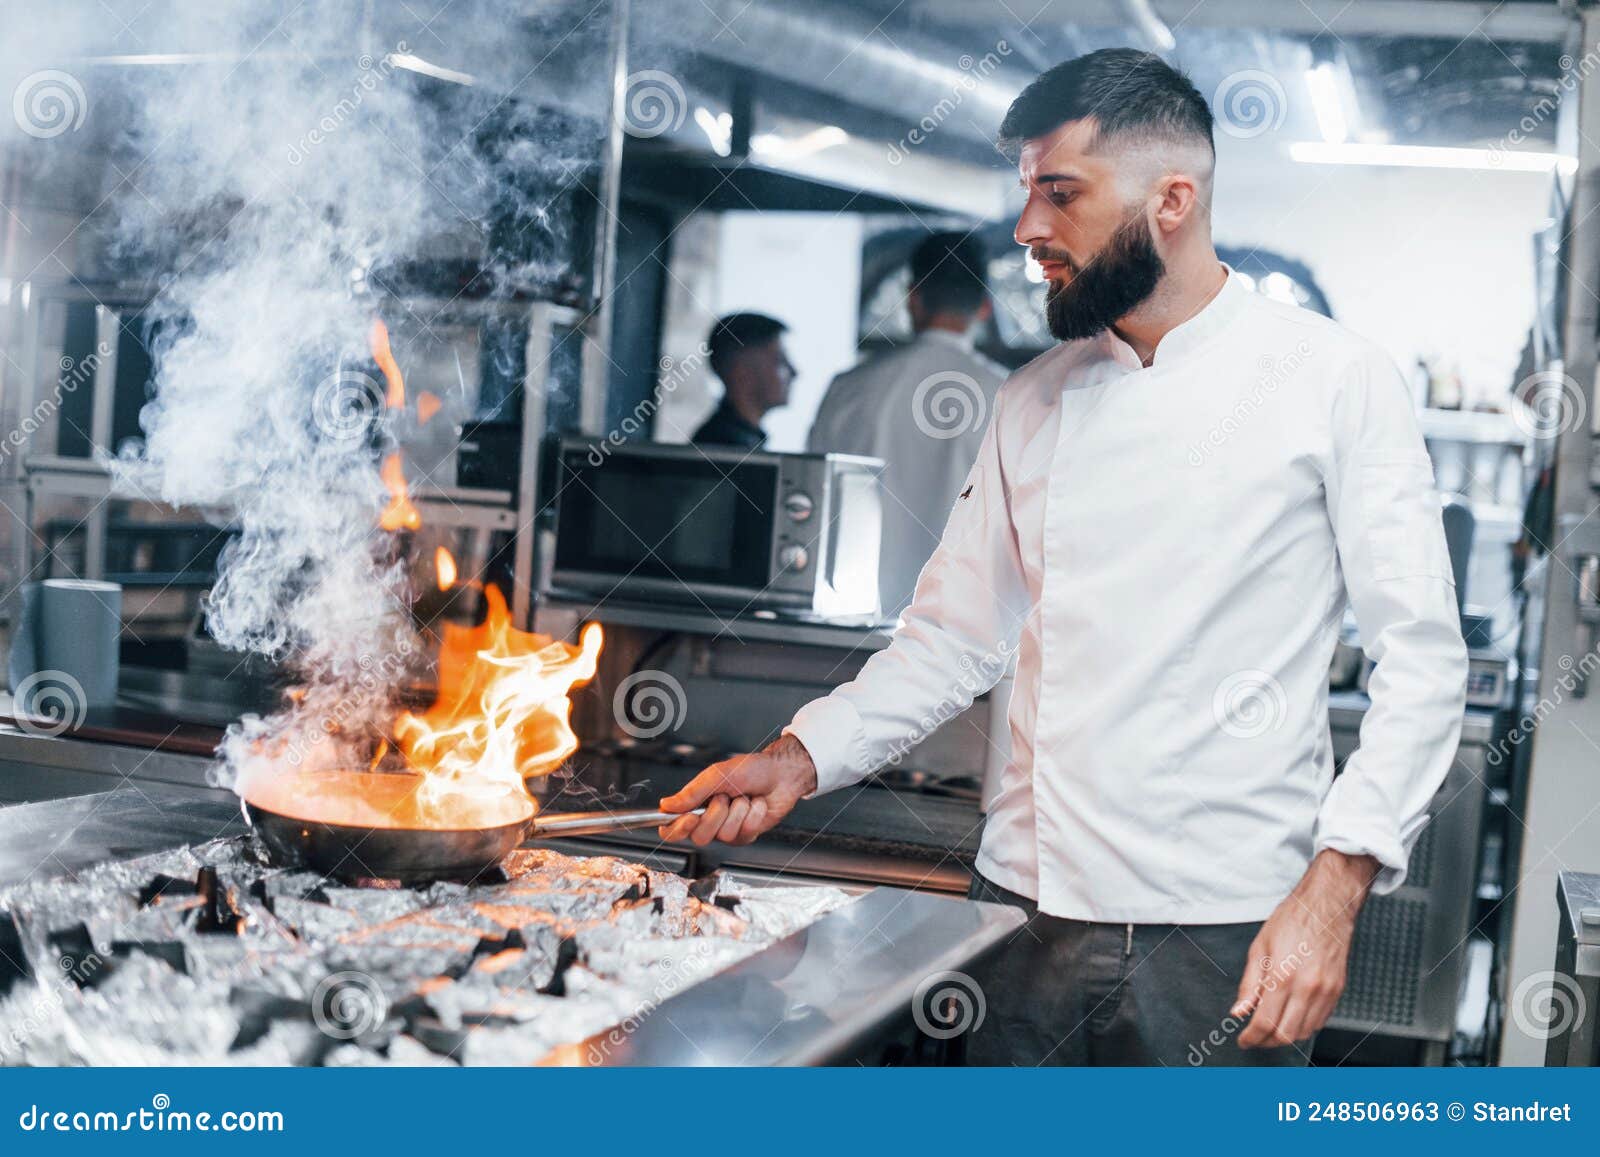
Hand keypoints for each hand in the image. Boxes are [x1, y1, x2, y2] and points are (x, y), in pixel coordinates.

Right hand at [657, 733, 817, 846]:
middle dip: (715, 815)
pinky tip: (756, 805)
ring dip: (738, 811)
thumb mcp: (716, 775)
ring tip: (744, 798)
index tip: (688, 818)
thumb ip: (691, 792)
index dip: (675, 829)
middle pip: (698, 836)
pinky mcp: (745, 835)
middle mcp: (709, 819)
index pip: (673, 828)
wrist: (780, 773)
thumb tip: (666, 805)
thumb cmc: (750, 769)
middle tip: (725, 797)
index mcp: (696, 804)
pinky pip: (743, 833)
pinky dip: (753, 815)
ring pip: (723, 835)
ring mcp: (727, 829)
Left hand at [1233, 850, 1378, 1048]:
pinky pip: (1320, 1022)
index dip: (1251, 1038)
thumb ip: (1249, 985)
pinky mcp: (1338, 991)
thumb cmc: (1291, 921)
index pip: (1265, 1023)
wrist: (1326, 906)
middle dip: (1266, 1042)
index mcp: (1282, 976)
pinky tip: (1291, 1017)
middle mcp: (1307, 988)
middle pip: (1285, 1035)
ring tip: (1270, 1028)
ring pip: (1304, 1033)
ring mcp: (1326, 992)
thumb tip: (1239, 1012)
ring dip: (1285, 1036)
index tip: (1243, 1040)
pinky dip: (1303, 1026)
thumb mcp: (1259, 948)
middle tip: (1254, 1038)